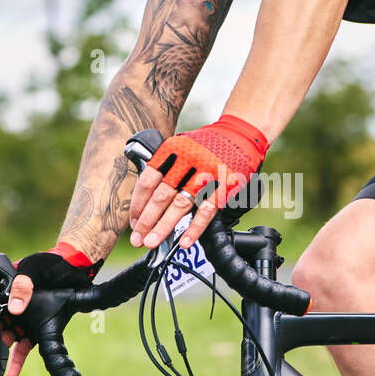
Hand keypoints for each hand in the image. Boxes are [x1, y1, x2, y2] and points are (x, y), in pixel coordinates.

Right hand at [0, 242, 100, 375]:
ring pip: (2, 343)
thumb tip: (15, 309)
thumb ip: (23, 285)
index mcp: (0, 291)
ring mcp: (18, 321)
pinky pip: (21, 348)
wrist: (73, 270)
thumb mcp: (34, 268)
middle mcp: (6, 308)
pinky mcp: (32, 332)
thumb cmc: (49, 265)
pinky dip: (16, 362)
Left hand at [129, 114, 267, 250]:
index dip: (138, 204)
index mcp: (173, 150)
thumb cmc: (207, 144)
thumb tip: (145, 201)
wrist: (240, 133)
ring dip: (164, 227)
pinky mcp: (224, 186)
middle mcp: (188, 160)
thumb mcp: (181, 147)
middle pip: (161, 195)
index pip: (148, 180)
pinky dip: (194, 229)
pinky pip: (206, 211)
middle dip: (146, 220)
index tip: (134, 221)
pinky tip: (184, 241)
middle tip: (137, 238)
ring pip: (180, 205)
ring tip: (152, 242)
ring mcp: (207, 173)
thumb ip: (165, 168)